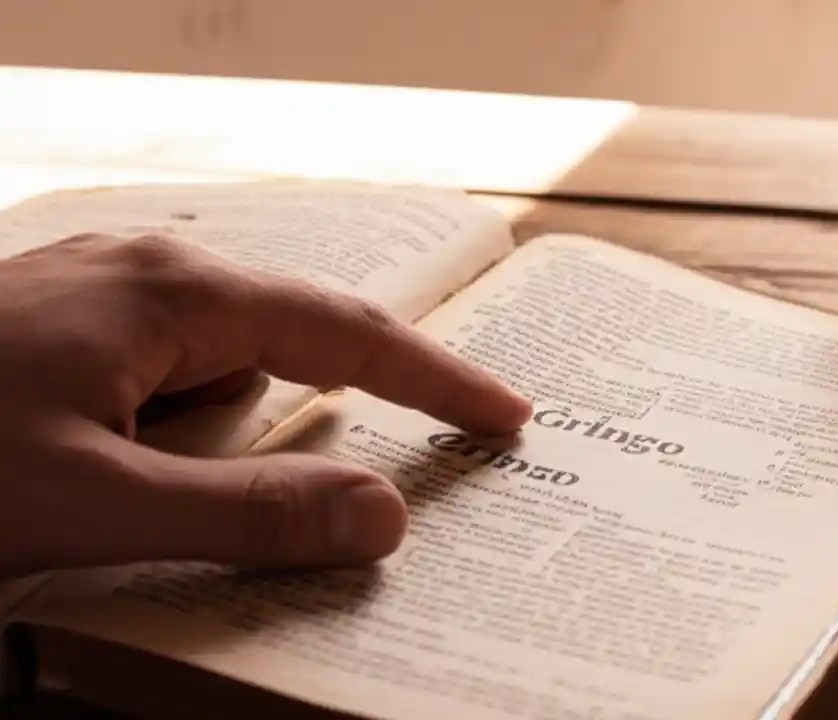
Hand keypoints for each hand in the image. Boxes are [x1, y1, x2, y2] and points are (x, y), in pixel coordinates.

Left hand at [0, 234, 531, 577]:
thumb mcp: (91, 503)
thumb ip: (247, 515)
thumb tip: (385, 516)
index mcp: (177, 294)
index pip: (353, 335)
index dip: (440, 381)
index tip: (509, 419)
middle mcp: (154, 271)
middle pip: (299, 337)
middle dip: (359, 399)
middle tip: (427, 445)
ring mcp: (109, 291)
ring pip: (233, 361)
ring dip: (252, 424)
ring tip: (217, 473)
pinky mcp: (76, 324)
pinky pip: (179, 370)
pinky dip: (199, 424)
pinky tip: (146, 462)